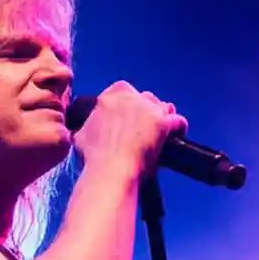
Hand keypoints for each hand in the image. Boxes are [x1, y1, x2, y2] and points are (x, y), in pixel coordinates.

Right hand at [71, 81, 188, 179]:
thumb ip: (85, 126)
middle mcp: (129, 99)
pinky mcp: (163, 123)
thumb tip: (79, 130)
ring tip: (164, 129)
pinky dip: (179, 128)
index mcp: (108, 99)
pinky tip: (178, 135)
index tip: (128, 113)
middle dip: (147, 109)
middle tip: (145, 124)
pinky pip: (178, 121)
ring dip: (163, 116)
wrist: (110, 170)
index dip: (128, 101)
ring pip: (163, 106)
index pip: (122, 89)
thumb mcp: (80, 135)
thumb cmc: (94, 157)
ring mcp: (147, 110)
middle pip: (145, 97)